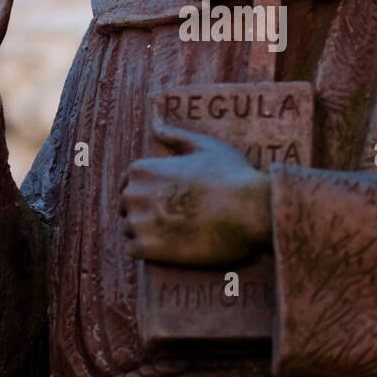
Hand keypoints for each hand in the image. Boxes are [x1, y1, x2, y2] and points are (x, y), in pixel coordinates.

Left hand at [121, 120, 271, 266]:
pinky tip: (171, 246)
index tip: (169, 198)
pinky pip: (134, 250)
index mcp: (142, 169)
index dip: (149, 191)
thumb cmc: (230, 175)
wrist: (249, 211)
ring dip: (148, 232)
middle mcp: (133, 194)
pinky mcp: (147, 249)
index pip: (127, 184)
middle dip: (146, 212)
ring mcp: (138, 222)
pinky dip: (149, 251)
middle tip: (177, 216)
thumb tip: (156, 125)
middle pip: (127, 207)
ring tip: (177, 231)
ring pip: (130, 230)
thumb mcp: (205, 146)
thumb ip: (176, 137)